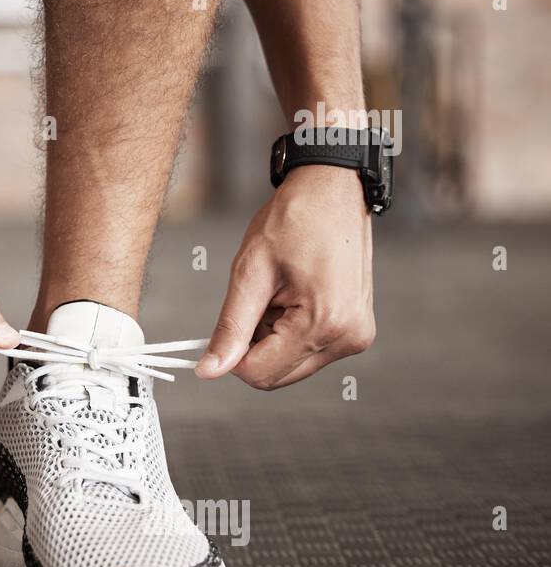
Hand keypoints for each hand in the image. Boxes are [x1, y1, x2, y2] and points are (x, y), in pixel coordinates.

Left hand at [196, 164, 374, 388]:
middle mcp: (348, 338)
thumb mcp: (249, 273)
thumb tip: (208, 370)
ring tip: (280, 293)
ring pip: (290, 366)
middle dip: (255, 345)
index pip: (259, 374)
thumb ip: (230, 328)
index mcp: (324, 324)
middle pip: (276, 376)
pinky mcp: (356, 330)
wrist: (333, 190)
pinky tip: (294, 296)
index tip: (230, 321)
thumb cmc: (293, 220)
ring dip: (272, 337)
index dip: (232, 354)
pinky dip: (290, 331)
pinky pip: (307, 351)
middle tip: (259, 299)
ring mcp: (356, 336)